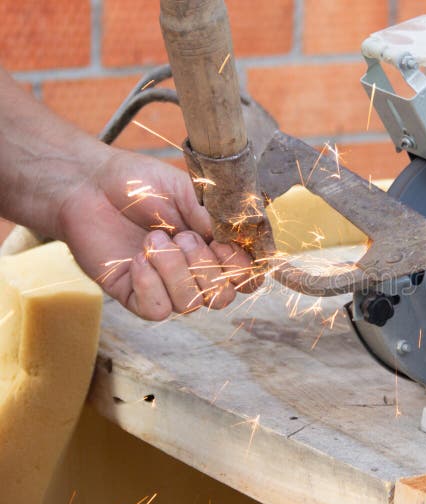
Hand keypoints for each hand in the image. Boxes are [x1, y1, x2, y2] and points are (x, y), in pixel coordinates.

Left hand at [58, 149, 257, 319]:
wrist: (90, 185)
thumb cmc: (140, 184)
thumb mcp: (186, 191)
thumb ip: (213, 216)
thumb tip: (235, 236)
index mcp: (216, 247)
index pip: (247, 276)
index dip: (242, 266)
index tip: (224, 241)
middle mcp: (196, 272)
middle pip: (222, 297)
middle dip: (205, 266)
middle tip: (182, 235)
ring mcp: (167, 286)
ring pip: (190, 304)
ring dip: (174, 270)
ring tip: (153, 239)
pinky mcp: (136, 295)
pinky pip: (158, 309)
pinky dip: (150, 284)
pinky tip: (138, 258)